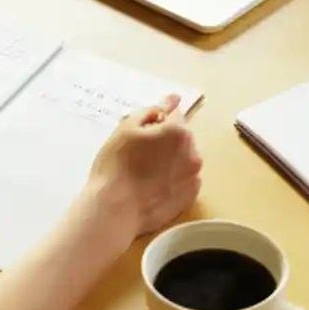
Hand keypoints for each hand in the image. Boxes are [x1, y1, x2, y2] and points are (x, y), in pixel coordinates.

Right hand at [88, 95, 202, 238]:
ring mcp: (193, 177)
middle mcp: (192, 153)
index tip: (147, 128)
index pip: (174, 115)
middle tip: (139, 153)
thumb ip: (152, 111)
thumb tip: (173, 99)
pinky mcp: (190, 197)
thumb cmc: (116, 165)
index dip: (158, 119)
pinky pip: (184, 179)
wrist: (115, 209)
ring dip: (170, 159)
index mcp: (178, 132)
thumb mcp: (127, 128)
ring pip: (183, 159)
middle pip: (180, 138)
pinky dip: (173, 178)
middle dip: (164, 140)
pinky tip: (153, 186)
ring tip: (145, 172)